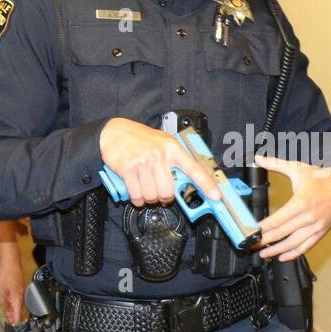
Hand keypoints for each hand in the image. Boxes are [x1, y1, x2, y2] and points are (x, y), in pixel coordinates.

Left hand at [0, 252, 24, 322]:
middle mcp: (21, 297)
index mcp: (17, 300)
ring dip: (12, 310)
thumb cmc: (5, 274)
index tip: (11, 330)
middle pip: (19, 312)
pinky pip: (17, 298)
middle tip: (7, 324)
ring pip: (18, 305)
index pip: (18, 317)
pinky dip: (13, 303)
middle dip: (13, 319)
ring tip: (6, 315)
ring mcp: (21, 291)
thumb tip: (6, 315)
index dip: (14, 324)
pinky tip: (7, 302)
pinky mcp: (19, 286)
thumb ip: (3, 304)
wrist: (10, 261)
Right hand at [99, 117, 219, 206]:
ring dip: (149, 198)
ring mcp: (143, 162)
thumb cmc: (141, 139)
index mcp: (172, 148)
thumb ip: (176, 160)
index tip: (216, 196)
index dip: (207, 185)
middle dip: (164, 198)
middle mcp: (159, 155)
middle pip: (168, 192)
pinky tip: (137, 192)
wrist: (114, 132)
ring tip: (146, 188)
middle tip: (160, 192)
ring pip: (152, 196)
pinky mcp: (127, 169)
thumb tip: (189, 181)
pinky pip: (136, 195)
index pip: (194, 169)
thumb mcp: (163, 143)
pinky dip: (137, 199)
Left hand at [254, 156, 330, 261]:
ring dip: (277, 250)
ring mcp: (316, 226)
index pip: (276, 220)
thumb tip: (259, 158)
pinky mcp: (321, 231)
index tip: (251, 231)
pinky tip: (283, 256)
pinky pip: (306, 246)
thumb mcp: (297, 168)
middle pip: (282, 233)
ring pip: (293, 244)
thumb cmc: (320, 177)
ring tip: (264, 254)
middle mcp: (308, 217)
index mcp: (301, 202)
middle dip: (265, 241)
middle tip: (252, 244)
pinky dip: (294, 253)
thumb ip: (276, 164)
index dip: (262, 228)